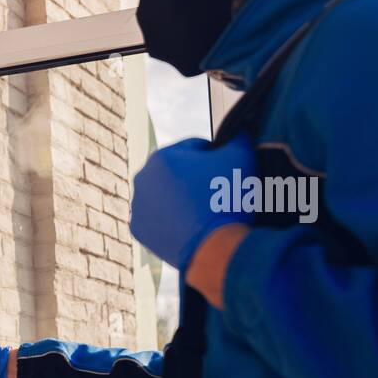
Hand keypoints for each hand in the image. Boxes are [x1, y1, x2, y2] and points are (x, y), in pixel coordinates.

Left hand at [131, 133, 255, 271]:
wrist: (214, 246)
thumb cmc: (225, 198)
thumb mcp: (240, 156)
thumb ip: (237, 136)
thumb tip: (238, 131)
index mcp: (161, 156)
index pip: (195, 148)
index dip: (215, 158)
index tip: (225, 173)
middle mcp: (142, 179)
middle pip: (177, 172)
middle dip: (195, 178)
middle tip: (216, 192)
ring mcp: (137, 206)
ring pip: (167, 195)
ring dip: (182, 198)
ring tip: (204, 210)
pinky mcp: (139, 230)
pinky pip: (159, 218)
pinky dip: (172, 219)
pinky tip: (190, 225)